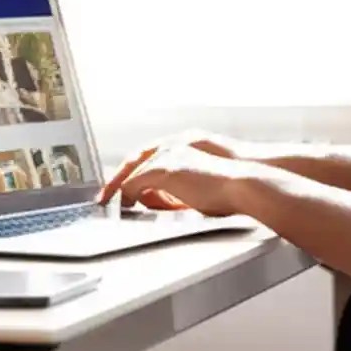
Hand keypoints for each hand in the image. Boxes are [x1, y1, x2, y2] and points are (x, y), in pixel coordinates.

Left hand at [97, 130, 241, 208]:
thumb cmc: (232, 189)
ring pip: (131, 170)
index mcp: (186, 144)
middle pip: (135, 158)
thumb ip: (175, 190)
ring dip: (118, 186)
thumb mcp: (198, 187)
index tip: (124, 186)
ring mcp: (168, 154)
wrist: (245, 184)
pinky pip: (133, 183)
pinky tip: (123, 205)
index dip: (136, 172)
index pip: (151, 155)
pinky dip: (124, 194)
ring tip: (109, 202)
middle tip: (105, 195)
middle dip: (118, 178)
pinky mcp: (163, 169)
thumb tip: (153, 199)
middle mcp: (174, 145)